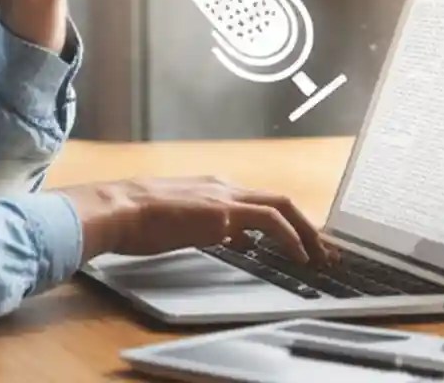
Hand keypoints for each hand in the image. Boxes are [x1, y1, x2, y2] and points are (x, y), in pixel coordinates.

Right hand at [58, 176, 335, 266]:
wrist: (118, 209)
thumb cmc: (137, 219)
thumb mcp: (180, 222)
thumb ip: (209, 226)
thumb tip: (233, 239)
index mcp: (214, 189)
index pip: (261, 203)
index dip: (286, 223)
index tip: (300, 242)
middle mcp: (224, 187)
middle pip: (280, 200)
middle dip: (307, 226)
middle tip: (325, 249)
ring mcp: (225, 197)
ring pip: (283, 206)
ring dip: (307, 232)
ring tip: (321, 257)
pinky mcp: (223, 212)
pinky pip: (270, 220)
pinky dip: (290, 237)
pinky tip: (298, 256)